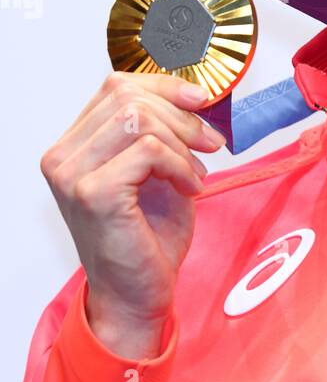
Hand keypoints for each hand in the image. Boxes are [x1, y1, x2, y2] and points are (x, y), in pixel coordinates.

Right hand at [40, 71, 225, 353]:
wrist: (138, 295)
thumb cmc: (147, 238)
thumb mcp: (158, 171)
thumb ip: (162, 131)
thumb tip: (192, 92)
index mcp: (73, 146)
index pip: (115, 87)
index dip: (164, 86)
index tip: (200, 99)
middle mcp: (62, 157)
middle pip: (128, 97)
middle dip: (181, 116)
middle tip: (209, 145)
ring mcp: (72, 175)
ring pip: (139, 120)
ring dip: (181, 144)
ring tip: (195, 175)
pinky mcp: (94, 193)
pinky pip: (149, 151)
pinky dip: (179, 165)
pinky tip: (190, 189)